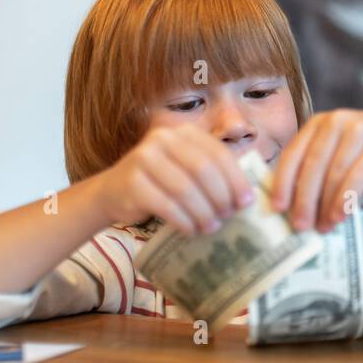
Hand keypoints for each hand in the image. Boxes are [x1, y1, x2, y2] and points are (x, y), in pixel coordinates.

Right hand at [92, 125, 254, 235]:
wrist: (114, 191)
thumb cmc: (162, 182)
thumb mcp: (187, 168)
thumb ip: (214, 173)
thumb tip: (248, 196)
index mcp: (184, 132)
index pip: (219, 154)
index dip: (236, 179)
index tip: (247, 202)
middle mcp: (162, 139)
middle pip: (204, 171)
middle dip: (221, 197)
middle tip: (228, 216)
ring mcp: (144, 158)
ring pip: (186, 190)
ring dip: (204, 213)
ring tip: (212, 227)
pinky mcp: (132, 182)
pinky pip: (167, 206)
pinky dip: (184, 221)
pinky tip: (192, 230)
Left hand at [270, 110, 362, 231]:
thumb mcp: (337, 149)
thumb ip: (315, 167)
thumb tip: (290, 206)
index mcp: (317, 123)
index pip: (293, 154)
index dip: (283, 182)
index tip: (277, 208)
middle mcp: (336, 121)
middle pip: (313, 165)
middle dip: (304, 199)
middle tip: (299, 226)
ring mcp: (359, 130)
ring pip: (335, 172)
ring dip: (326, 204)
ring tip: (322, 228)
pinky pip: (358, 175)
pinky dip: (346, 198)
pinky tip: (341, 216)